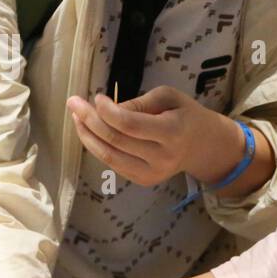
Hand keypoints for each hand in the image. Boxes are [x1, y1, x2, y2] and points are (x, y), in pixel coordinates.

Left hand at [68, 86, 206, 186]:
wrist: (202, 146)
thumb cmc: (184, 115)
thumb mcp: (168, 97)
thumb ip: (139, 103)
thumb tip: (108, 111)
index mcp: (172, 132)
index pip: (130, 124)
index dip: (107, 111)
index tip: (96, 97)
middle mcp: (162, 157)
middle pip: (116, 140)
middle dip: (89, 120)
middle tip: (74, 102)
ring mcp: (152, 173)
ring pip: (109, 156)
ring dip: (87, 136)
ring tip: (76, 117)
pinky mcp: (144, 180)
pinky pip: (113, 164)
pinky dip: (97, 147)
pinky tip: (90, 132)